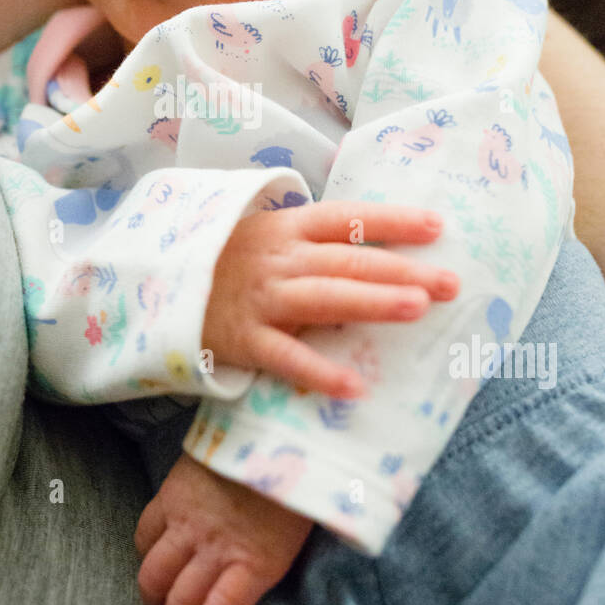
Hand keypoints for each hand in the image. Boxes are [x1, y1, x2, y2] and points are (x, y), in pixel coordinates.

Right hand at [135, 451, 312, 604]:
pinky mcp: (172, 494)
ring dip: (152, 602)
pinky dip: (145, 554)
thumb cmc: (298, 486)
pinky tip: (153, 561)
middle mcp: (217, 546)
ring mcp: (189, 520)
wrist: (282, 425)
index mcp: (256, 561)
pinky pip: (145, 533)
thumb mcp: (294, 541)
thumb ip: (263, 571)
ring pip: (153, 575)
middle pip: (181, 604)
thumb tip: (237, 600)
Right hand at [202, 200, 458, 398]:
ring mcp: (261, 298)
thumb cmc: (225, 264)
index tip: (438, 227)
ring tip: (418, 309)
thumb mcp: (265, 237)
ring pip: (325, 298)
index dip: (392, 221)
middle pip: (348, 261)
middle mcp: (279, 259)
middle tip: (449, 282)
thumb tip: (379, 252)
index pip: (347, 218)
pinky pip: (287, 357)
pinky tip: (356, 386)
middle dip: (402, 269)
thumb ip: (313, 243)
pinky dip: (320, 372)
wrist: (155, 287)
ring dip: (373, 301)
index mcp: (287, 228)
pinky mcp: (243, 339)